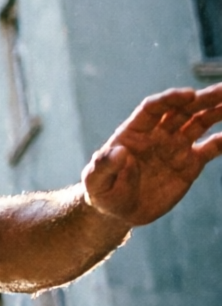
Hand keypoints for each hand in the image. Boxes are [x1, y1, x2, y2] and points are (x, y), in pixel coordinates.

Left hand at [83, 84, 221, 225]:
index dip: (170, 99)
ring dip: (217, 112)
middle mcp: (157, 135)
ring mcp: (175, 148)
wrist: (118, 211)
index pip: (153, 109)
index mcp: (134, 132)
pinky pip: (210, 149)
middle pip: (182, 110)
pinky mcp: (189, 165)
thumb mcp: (96, 181)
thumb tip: (116, 151)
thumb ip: (104, 165)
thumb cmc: (103, 191)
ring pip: (199, 123)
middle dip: (202, 99)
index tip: (189, 94)